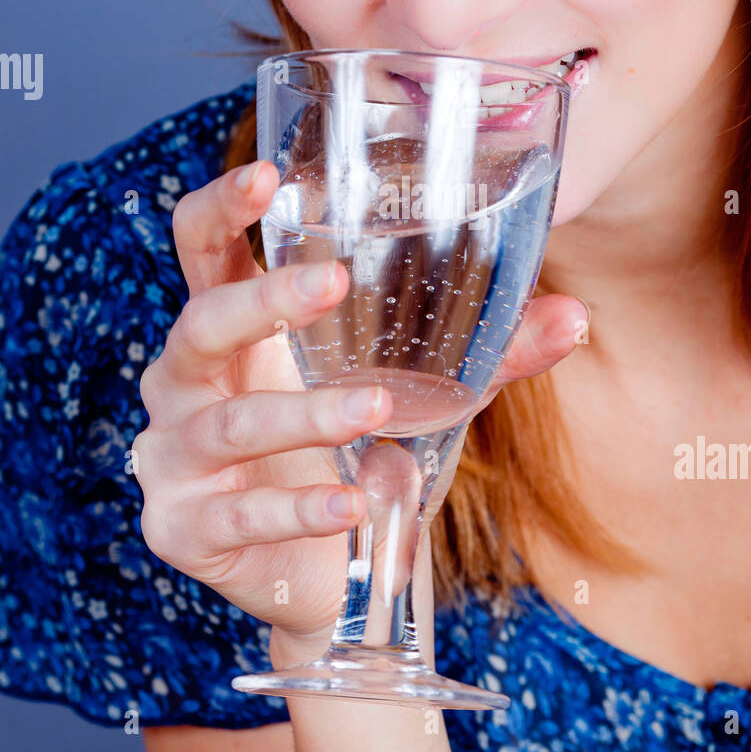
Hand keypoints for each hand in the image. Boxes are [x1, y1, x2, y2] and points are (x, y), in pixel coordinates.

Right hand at [132, 160, 588, 664]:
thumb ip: (485, 353)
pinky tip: (355, 504)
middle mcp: (186, 382)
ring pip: (232, 423)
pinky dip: (302, 508)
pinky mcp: (182, 528)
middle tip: (330, 282)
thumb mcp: (417, 394)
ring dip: (306, 414)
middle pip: (202, 321)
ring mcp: (175, 457)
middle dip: (264, 300)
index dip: (221, 206)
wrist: (331, 578)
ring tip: (378, 409)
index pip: (201, 246)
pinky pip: (242, 514)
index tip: (267, 174)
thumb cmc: (358, 456)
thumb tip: (573, 315)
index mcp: (231, 329)